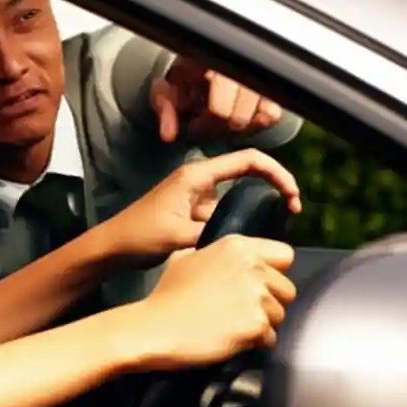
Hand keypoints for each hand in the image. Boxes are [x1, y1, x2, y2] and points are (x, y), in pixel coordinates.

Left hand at [100, 148, 300, 258]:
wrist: (112, 247)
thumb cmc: (139, 236)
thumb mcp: (181, 236)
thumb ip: (214, 233)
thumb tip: (247, 239)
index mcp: (195, 175)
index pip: (248, 160)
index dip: (277, 172)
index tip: (293, 194)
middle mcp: (197, 178)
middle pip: (248, 171)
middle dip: (275, 185)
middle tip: (294, 209)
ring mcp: (196, 192)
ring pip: (238, 192)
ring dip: (259, 204)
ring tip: (279, 222)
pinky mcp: (193, 208)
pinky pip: (225, 208)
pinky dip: (241, 217)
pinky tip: (249, 236)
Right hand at [129, 235, 295, 369]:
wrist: (155, 328)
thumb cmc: (166, 296)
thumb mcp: (184, 259)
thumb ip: (212, 254)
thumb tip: (223, 259)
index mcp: (237, 246)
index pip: (284, 255)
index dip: (273, 272)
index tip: (256, 284)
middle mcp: (253, 267)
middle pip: (287, 288)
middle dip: (269, 302)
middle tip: (241, 310)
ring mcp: (256, 296)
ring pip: (280, 315)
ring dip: (262, 324)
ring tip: (233, 326)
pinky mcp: (256, 324)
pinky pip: (271, 338)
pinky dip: (254, 343)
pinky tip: (231, 339)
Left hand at [150, 57, 282, 142]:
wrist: (203, 61)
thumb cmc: (185, 76)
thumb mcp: (167, 89)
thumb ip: (165, 110)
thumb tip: (168, 136)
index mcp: (214, 63)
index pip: (219, 110)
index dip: (204, 124)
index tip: (193, 124)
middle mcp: (242, 67)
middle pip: (239, 118)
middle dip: (218, 128)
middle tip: (204, 124)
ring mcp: (260, 76)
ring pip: (259, 117)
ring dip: (238, 125)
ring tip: (220, 118)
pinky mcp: (274, 88)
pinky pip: (273, 114)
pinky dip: (256, 121)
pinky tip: (237, 115)